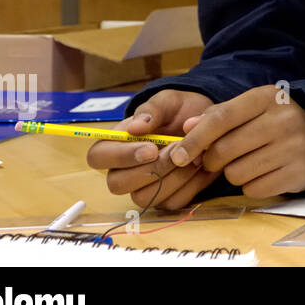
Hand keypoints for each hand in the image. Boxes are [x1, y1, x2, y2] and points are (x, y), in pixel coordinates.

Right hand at [88, 88, 217, 209]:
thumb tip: (135, 127)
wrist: (207, 125)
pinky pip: (171, 203)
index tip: (151, 148)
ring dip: (171, 178)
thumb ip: (152, 110)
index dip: (121, 156)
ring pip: (143, 198)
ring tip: (193, 157)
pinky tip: (201, 167)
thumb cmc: (178, 112)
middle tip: (178, 150)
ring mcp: (142, 188)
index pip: (98, 157)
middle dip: (151, 169)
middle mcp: (123, 171)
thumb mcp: (168, 102)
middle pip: (117, 184)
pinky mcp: (165, 199)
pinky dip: (189, 185)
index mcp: (114, 144)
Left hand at [164, 85, 304, 198]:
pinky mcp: (297, 173)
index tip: (178, 155)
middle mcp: (282, 121)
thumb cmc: (275, 121)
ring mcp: (292, 148)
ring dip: (233, 173)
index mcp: (267, 98)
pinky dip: (251, 185)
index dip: (196, 138)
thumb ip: (218, 115)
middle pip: (225, 149)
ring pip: (236, 173)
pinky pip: (254, 189)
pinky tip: (263, 173)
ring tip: (247, 163)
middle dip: (212, 160)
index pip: (222, 117)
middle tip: (217, 159)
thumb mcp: (251, 108)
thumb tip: (187, 128)